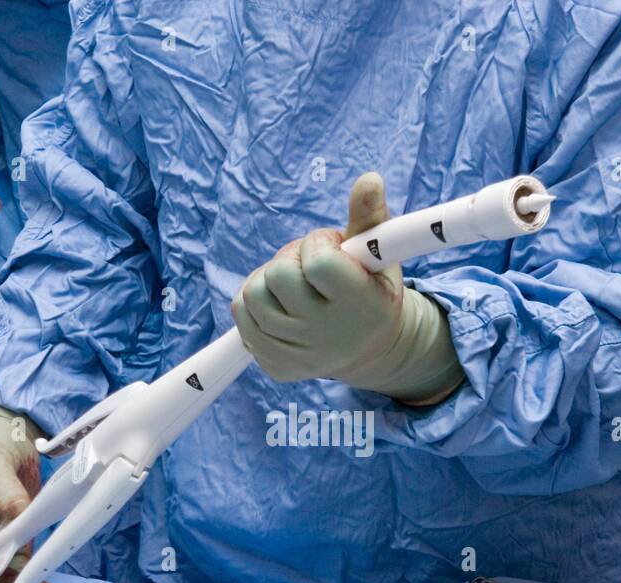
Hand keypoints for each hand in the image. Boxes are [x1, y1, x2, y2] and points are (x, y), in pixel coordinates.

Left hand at [232, 172, 463, 403]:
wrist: (369, 349)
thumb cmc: (372, 290)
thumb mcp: (380, 256)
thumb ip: (369, 217)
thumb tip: (368, 179)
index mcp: (360, 305)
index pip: (317, 261)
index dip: (317, 244)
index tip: (332, 247)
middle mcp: (326, 334)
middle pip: (278, 275)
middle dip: (291, 259)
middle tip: (311, 266)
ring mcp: (298, 353)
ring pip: (252, 294)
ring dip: (269, 279)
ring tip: (295, 284)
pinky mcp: (275, 365)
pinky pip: (240, 316)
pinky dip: (255, 300)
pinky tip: (280, 303)